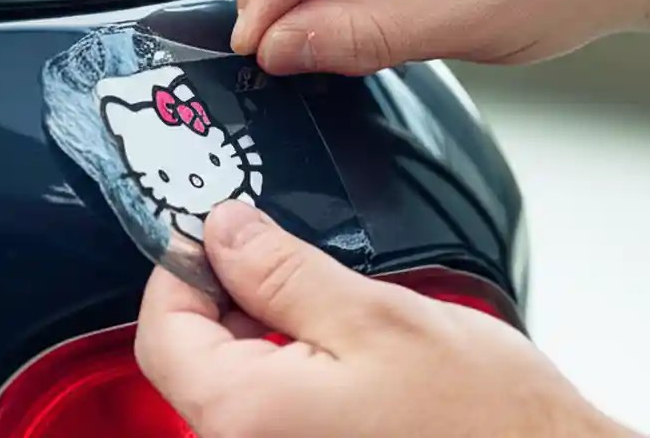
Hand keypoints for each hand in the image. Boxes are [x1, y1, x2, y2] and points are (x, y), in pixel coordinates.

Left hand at [136, 201, 634, 437]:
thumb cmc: (485, 420)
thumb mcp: (377, 316)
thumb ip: (281, 271)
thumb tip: (222, 231)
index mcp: (246, 416)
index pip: (163, 332)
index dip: (181, 270)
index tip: (212, 232)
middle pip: (192, 360)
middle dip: (225, 297)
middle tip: (277, 255)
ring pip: (232, 385)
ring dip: (259, 332)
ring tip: (322, 303)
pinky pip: (268, 414)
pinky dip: (285, 368)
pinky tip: (333, 350)